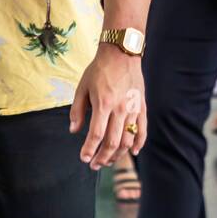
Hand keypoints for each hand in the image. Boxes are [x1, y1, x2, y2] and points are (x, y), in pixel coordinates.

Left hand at [70, 43, 146, 168]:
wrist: (121, 53)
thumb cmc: (99, 69)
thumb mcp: (82, 87)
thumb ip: (77, 110)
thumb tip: (74, 131)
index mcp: (103, 103)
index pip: (96, 134)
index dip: (89, 149)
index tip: (84, 158)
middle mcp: (120, 109)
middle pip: (112, 142)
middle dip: (102, 157)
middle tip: (94, 165)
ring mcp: (133, 108)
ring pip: (127, 140)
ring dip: (118, 154)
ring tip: (108, 160)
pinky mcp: (141, 106)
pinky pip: (142, 129)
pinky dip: (138, 143)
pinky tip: (132, 152)